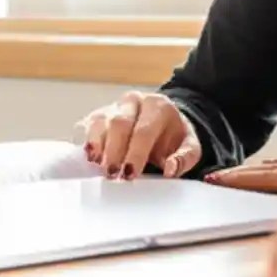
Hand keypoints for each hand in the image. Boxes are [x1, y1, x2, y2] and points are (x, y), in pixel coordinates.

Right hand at [76, 91, 200, 179]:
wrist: (162, 121)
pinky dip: (86, 141)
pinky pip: (87, 125)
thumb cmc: (174, 137)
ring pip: (99, 121)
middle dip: (114, 151)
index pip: (144, 130)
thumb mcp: (190, 146)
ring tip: (98, 166)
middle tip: (112, 174)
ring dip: (97, 146)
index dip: (135, 153)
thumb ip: (184, 158)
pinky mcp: (98, 115)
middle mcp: (133, 101)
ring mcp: (113, 106)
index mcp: (157, 106)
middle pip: (118, 123)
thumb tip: (170, 169)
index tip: (130, 174)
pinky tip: (89, 157)